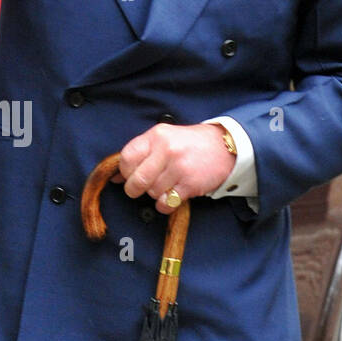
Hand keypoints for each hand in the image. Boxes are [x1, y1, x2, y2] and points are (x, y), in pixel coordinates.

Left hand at [117, 122, 235, 213]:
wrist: (225, 147)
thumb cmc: (191, 144)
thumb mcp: (165, 138)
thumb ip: (141, 153)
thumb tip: (116, 176)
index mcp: (156, 136)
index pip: (127, 158)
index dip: (125, 171)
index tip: (131, 174)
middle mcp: (166, 150)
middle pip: (136, 180)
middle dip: (135, 188)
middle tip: (141, 187)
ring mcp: (179, 168)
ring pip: (152, 192)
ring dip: (156, 194)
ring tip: (167, 184)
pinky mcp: (190, 184)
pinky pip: (166, 202)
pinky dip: (166, 204)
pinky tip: (173, 195)